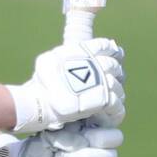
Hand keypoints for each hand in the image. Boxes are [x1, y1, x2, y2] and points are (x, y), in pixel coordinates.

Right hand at [6, 38, 124, 134]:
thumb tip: (86, 51)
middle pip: (113, 65)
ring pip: (117, 85)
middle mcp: (93, 64)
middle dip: (115, 72)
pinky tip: (113, 111)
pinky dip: (116, 108)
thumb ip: (70, 56)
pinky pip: (116, 103)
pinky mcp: (102, 99)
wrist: (40, 102)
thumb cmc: (42, 83)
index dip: (112, 51)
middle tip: (114, 78)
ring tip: (113, 97)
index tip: (115, 55)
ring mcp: (99, 82)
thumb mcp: (51, 60)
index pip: (103, 45)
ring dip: (116, 91)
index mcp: (82, 51)